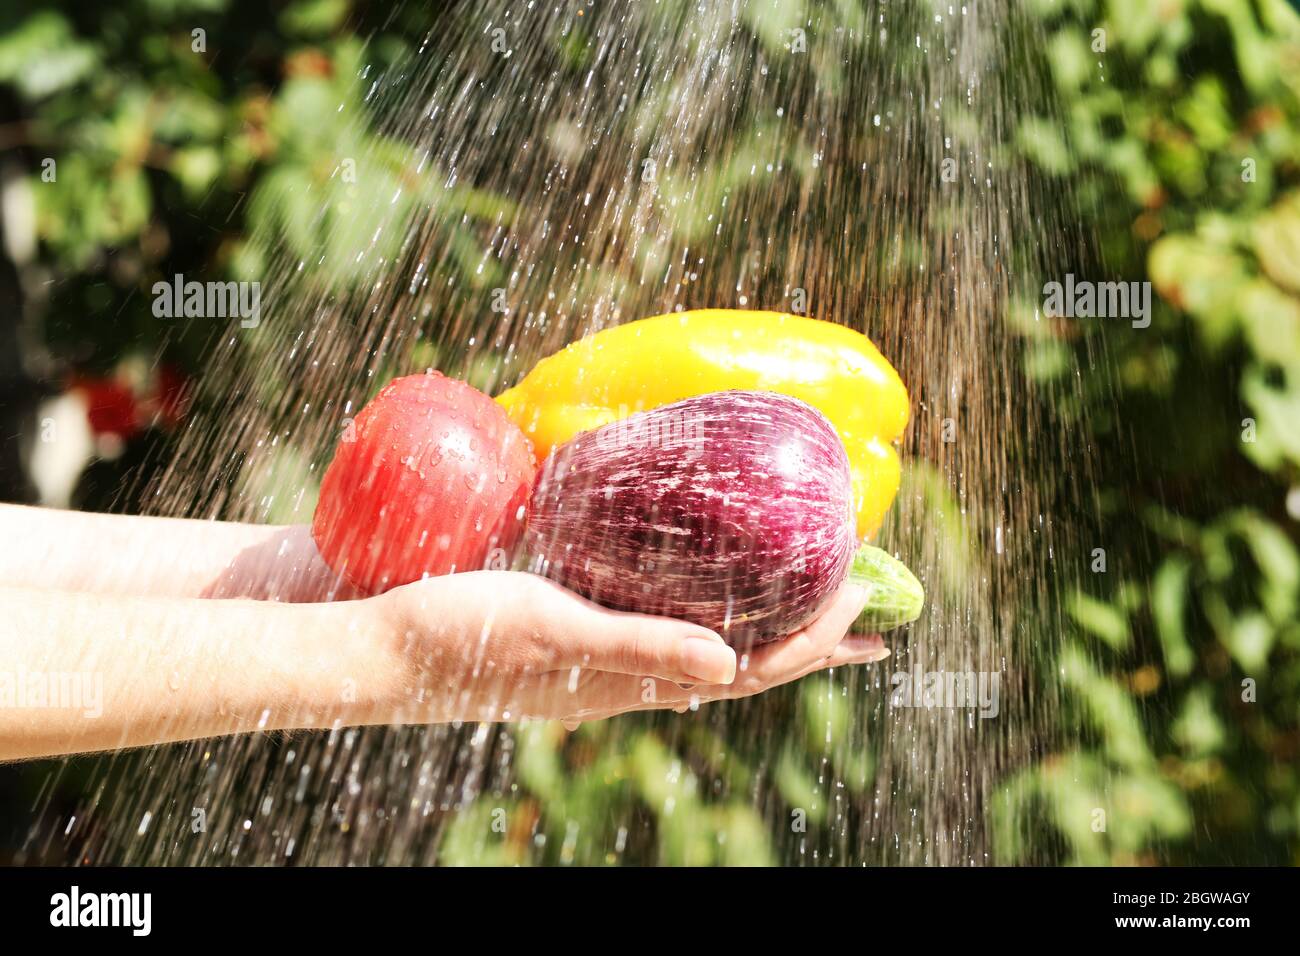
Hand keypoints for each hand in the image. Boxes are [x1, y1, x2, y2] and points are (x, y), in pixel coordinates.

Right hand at [361, 571, 888, 726]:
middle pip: (740, 657)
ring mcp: (596, 647)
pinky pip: (652, 609)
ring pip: (700, 634)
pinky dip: (695, 591)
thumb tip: (734, 667)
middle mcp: (624, 672)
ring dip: (758, 613)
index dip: (816, 642)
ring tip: (798, 586)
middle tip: (864, 601)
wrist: (368, 639)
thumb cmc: (453, 634)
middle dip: (806, 634)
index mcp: (630, 683)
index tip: (868, 600)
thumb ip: (635, 649)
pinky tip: (692, 564)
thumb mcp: (548, 632)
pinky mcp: (566, 616)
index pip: (750, 670)